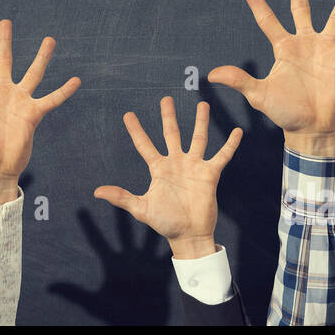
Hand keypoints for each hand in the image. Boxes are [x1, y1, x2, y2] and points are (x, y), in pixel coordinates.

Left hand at [0, 19, 79, 202]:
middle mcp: (2, 92)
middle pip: (3, 60)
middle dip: (4, 41)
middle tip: (5, 21)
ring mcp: (19, 101)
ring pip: (32, 73)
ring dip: (41, 57)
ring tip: (49, 39)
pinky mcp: (33, 114)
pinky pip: (51, 99)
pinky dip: (63, 91)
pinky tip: (76, 80)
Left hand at [94, 97, 241, 258]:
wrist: (188, 236)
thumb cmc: (165, 222)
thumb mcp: (141, 208)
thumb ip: (122, 197)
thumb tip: (97, 192)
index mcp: (159, 169)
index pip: (145, 145)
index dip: (136, 130)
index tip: (128, 115)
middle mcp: (176, 163)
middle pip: (171, 133)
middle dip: (168, 116)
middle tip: (165, 98)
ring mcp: (194, 167)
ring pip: (198, 138)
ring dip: (200, 122)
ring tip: (203, 104)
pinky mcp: (210, 174)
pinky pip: (222, 156)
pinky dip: (230, 144)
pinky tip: (237, 131)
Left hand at [208, 0, 334, 156]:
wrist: (309, 129)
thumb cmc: (284, 112)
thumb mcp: (259, 95)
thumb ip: (240, 80)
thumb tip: (212, 74)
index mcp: (283, 49)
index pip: (267, 20)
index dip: (258, 3)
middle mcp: (304, 44)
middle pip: (300, 9)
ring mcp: (325, 51)